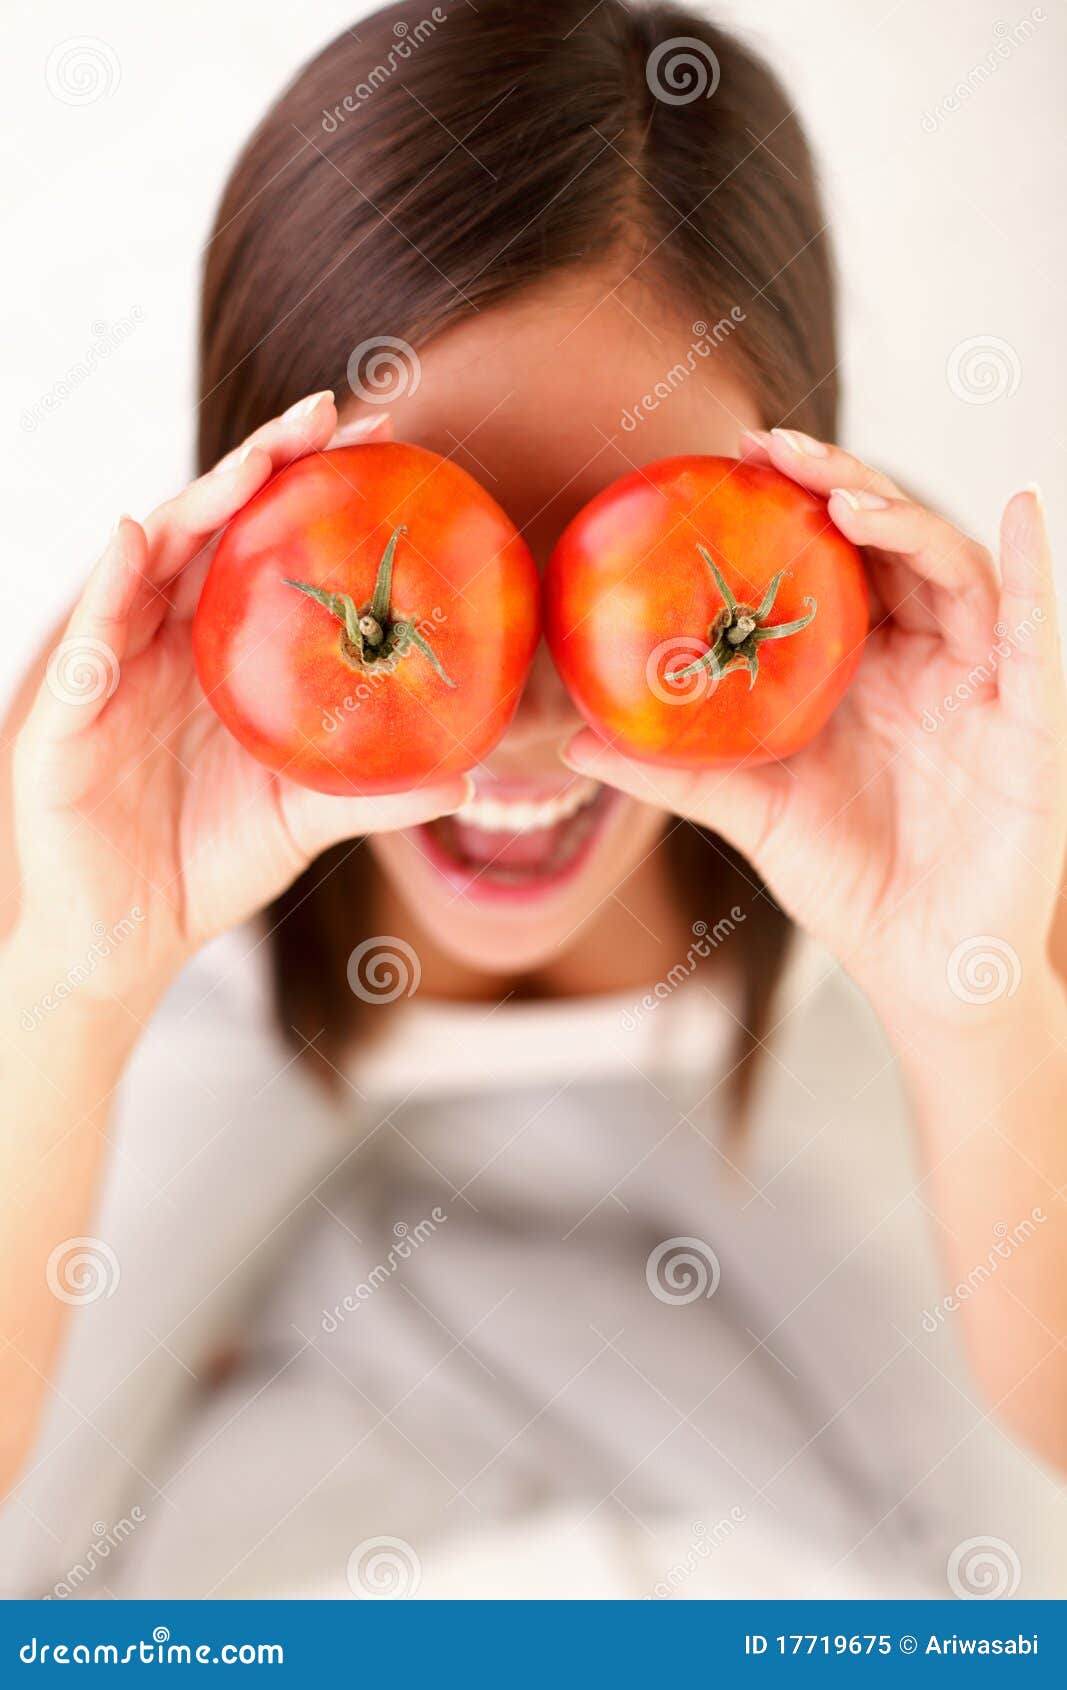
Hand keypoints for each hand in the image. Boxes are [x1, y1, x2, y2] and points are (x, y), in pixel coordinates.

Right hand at [10, 395, 469, 1015]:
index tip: (385, 439)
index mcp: (221, 654)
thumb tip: (472, 777)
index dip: (316, 489)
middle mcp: (167, 642)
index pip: (268, 548)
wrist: (131, 936)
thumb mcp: (306, 819)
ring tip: (259, 455)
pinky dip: (111, 585)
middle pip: (214, 528)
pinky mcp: (66, 714)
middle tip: (332, 413)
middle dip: (267, 462)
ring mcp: (114, 669)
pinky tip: (139, 539)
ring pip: (151, 561)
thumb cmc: (213, 862)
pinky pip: (90, 639)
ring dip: (200, 500)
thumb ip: (377, 794)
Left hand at [563, 429, 1066, 1024]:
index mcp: (864, 669)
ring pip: (953, 570)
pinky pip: (1036, 630)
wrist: (921, 962)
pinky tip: (1018, 507)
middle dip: (840, 485)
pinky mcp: (1029, 720)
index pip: (837, 562)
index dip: (797, 503)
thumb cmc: (848, 881)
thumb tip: (571, 743)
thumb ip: (672, 771)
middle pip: (893, 545)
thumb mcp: (751, 810)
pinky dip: (1033, 564)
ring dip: (904, 520)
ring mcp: (980, 684)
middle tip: (773, 450)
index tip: (735, 459)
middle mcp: (925, 661)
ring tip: (842, 497)